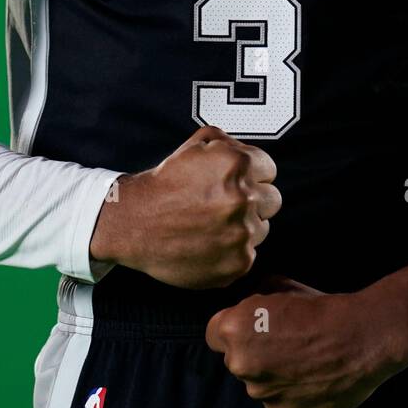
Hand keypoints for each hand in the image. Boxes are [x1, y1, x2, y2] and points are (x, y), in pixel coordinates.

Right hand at [89, 126, 280, 288]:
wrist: (135, 222)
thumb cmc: (166, 182)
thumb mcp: (196, 144)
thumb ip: (230, 143)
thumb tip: (252, 156)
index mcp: (238, 165)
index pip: (269, 170)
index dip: (252, 175)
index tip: (233, 184)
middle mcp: (244, 198)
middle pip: (272, 200)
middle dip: (254, 200)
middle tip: (225, 205)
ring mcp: (242, 234)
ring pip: (262, 229)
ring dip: (244, 226)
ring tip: (213, 225)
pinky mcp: (237, 263)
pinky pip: (249, 255)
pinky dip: (232, 251)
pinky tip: (209, 243)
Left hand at [205, 276, 396, 407]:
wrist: (358, 337)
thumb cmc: (319, 308)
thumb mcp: (280, 286)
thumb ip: (256, 299)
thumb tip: (253, 302)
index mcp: (234, 331)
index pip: (213, 333)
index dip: (232, 327)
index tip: (248, 325)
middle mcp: (242, 365)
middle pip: (236, 359)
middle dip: (253, 351)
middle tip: (284, 339)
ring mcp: (263, 393)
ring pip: (259, 383)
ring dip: (272, 373)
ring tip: (303, 358)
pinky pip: (280, 400)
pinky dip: (291, 391)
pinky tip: (312, 374)